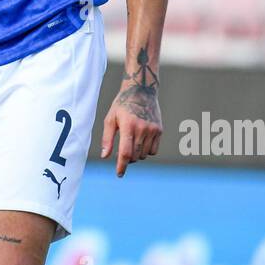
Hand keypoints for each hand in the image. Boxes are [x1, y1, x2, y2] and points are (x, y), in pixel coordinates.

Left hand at [100, 62, 161, 177]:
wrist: (141, 91)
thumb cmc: (122, 105)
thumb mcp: (110, 119)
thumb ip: (107, 138)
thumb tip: (105, 157)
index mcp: (128, 126)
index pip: (126, 152)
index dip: (122, 165)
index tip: (119, 174)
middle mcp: (142, 129)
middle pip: (135, 156)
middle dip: (128, 159)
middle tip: (123, 152)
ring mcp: (153, 130)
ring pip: (145, 155)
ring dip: (137, 155)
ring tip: (132, 143)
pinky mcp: (159, 130)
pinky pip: (154, 150)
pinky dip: (147, 151)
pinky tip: (141, 142)